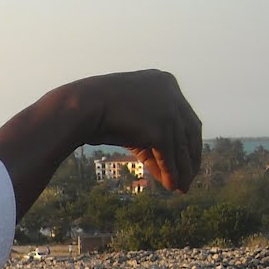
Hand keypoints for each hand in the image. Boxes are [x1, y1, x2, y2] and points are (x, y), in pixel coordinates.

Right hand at [0, 70, 202, 216]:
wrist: (80, 105)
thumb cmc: (94, 110)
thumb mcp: (126, 118)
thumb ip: (144, 131)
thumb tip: (154, 153)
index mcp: (163, 81)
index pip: (183, 115)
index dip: (185, 139)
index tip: (184, 156)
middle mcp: (171, 92)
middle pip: (189, 131)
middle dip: (189, 157)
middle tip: (188, 176)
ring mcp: (168, 109)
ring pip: (180, 145)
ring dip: (181, 170)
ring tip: (181, 188)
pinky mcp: (161, 127)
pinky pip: (169, 155)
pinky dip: (171, 172)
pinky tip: (171, 185)